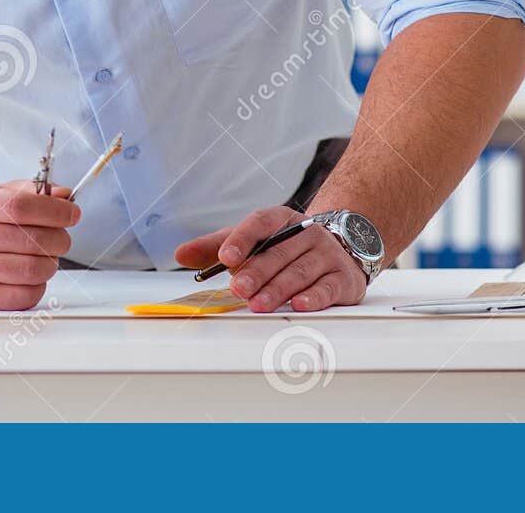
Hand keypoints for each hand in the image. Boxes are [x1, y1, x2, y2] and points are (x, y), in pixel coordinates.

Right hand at [0, 180, 78, 309]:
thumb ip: (28, 191)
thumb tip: (64, 196)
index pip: (20, 206)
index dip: (54, 210)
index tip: (72, 213)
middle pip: (32, 240)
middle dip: (60, 239)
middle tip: (62, 238)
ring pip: (33, 269)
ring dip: (52, 263)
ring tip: (47, 257)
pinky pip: (25, 295)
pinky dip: (39, 285)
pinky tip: (31, 276)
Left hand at [173, 206, 366, 312]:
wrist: (340, 249)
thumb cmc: (287, 247)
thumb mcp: (252, 241)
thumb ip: (216, 247)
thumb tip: (181, 254)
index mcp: (280, 219)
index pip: (259, 223)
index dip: (241, 239)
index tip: (225, 258)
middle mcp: (306, 232)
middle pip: (278, 252)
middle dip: (256, 272)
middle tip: (237, 288)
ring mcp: (326, 254)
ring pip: (300, 271)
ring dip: (278, 289)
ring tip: (258, 304)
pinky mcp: (342, 278)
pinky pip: (327, 287)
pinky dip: (313, 297)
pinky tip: (299, 304)